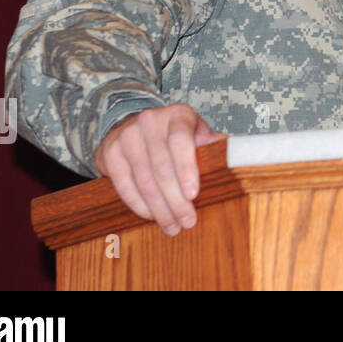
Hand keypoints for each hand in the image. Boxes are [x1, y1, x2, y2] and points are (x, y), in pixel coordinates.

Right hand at [93, 104, 225, 235]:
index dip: (187, 169)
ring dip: (159, 209)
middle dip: (176, 200)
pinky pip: (125, 186)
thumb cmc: (173, 134)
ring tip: (172, 226)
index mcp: (178, 115)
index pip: (181, 141)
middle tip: (187, 222)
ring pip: (144, 181)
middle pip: (163, 168)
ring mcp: (127, 136)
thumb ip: (211, 144)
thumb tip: (232, 155)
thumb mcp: (195, 133)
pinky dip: (139, 205)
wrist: (132, 126)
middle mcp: (150, 121)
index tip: (193, 195)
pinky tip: (151, 216)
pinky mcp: (110, 152)